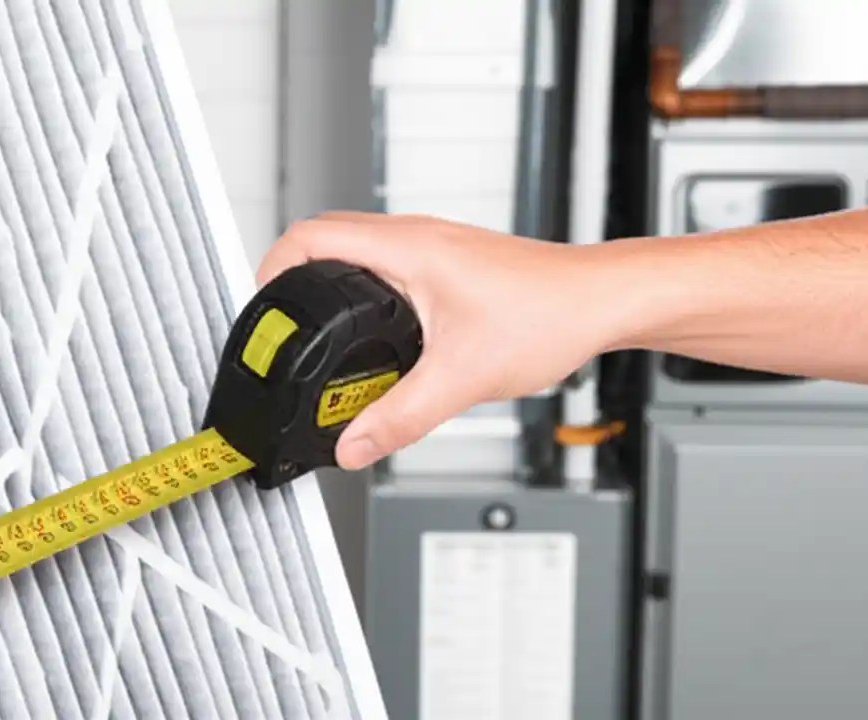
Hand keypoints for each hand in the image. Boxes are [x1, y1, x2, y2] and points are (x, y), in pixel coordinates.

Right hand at [258, 212, 620, 468]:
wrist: (604, 301)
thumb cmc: (551, 314)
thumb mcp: (462, 378)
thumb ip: (400, 418)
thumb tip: (353, 445)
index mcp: (408, 249)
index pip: (310, 236)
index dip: (271, 269)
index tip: (263, 309)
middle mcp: (417, 238)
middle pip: (325, 239)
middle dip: (294, 282)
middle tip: (283, 327)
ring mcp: (434, 246)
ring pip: (357, 252)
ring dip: (331, 286)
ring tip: (321, 334)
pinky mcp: (449, 262)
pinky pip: (386, 266)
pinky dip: (364, 292)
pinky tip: (375, 337)